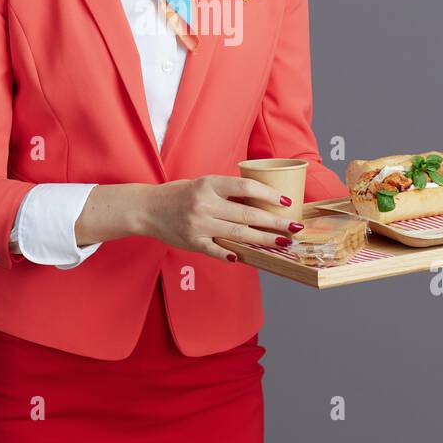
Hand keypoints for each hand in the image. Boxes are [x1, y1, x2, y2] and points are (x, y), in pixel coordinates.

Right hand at [137, 175, 302, 262]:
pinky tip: (248, 257)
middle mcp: (204, 203)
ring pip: (238, 233)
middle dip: (275, 222)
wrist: (147, 208)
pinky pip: (217, 251)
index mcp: (209, 184)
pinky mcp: (192, 242)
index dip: (268, 194)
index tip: (286, 202)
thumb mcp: (203, 184)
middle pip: (247, 214)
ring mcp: (198, 225)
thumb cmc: (180, 194)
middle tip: (295, 228)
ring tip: (282, 242)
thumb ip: (227, 192)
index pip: (245, 187)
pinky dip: (233, 254)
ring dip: (264, 239)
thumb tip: (261, 202)